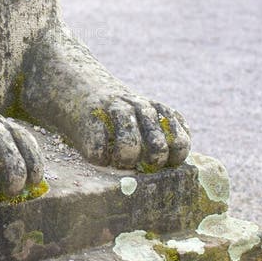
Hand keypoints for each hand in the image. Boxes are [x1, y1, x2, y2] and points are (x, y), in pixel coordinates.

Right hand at [73, 92, 190, 171]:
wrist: (81, 88)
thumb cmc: (120, 119)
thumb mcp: (148, 121)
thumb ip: (164, 141)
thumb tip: (169, 172)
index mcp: (161, 111)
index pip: (180, 144)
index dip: (171, 160)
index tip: (156, 162)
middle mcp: (142, 107)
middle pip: (157, 149)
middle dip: (148, 164)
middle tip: (135, 163)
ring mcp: (116, 109)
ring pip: (128, 150)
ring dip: (122, 160)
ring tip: (115, 158)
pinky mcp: (91, 116)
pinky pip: (99, 153)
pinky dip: (98, 158)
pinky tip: (97, 150)